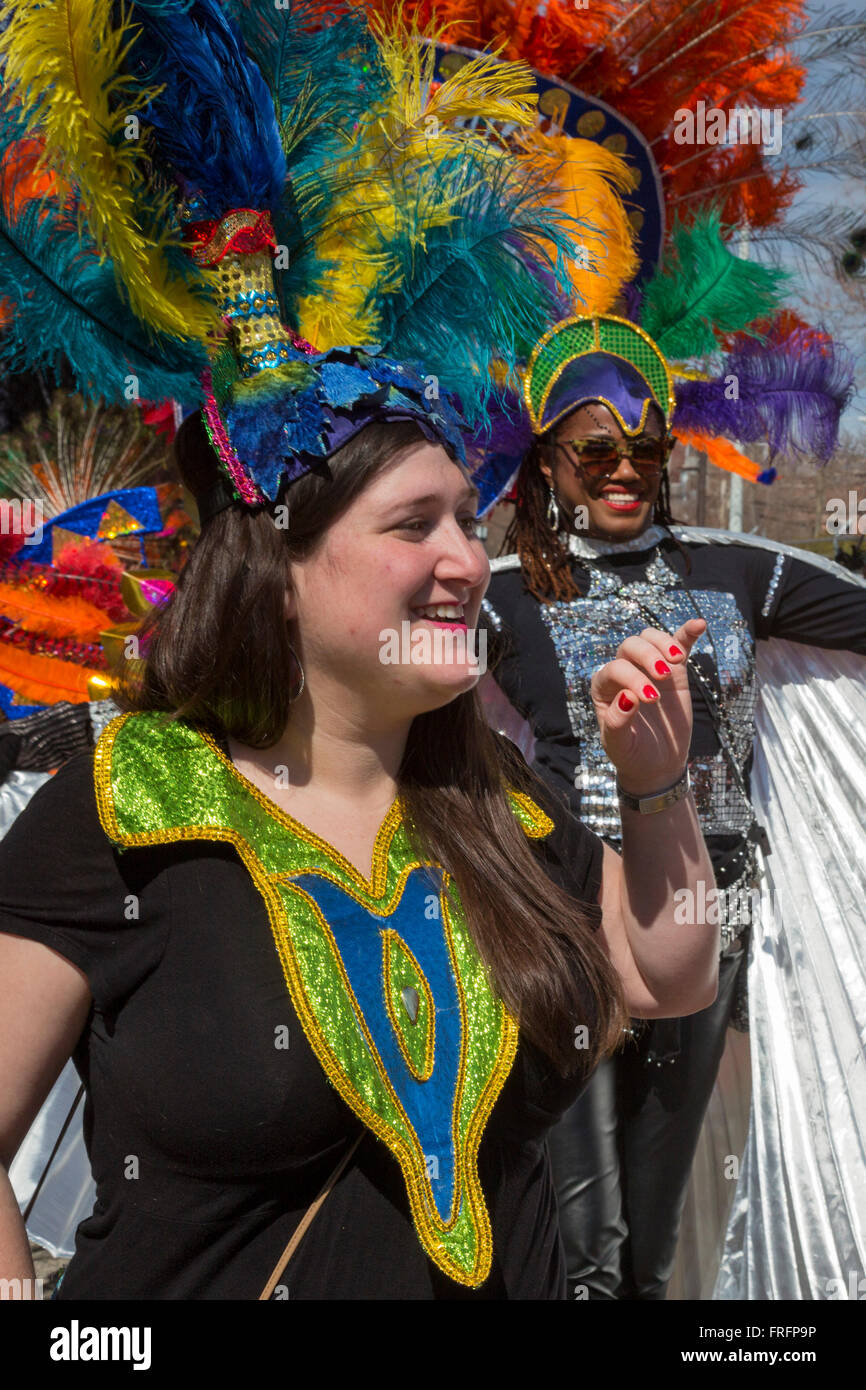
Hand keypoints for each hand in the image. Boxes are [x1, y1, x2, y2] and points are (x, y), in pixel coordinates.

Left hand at [590, 619, 705, 796]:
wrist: (657, 763)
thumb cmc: (632, 754)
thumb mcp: (620, 746)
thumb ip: (618, 723)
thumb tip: (627, 697)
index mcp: (603, 688)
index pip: (614, 669)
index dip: (631, 677)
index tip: (650, 699)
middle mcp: (623, 672)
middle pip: (630, 646)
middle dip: (647, 656)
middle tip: (663, 677)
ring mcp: (648, 669)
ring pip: (650, 639)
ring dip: (664, 643)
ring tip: (677, 662)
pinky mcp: (673, 671)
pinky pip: (678, 644)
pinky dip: (687, 633)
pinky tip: (699, 624)